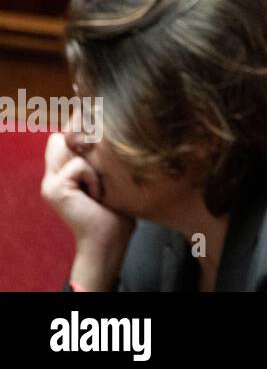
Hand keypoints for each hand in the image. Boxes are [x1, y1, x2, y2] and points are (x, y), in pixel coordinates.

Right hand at [41, 133, 134, 289]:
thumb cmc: (115, 210)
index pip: (61, 137)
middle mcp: (51, 176)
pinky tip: (96, 195)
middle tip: (98, 166)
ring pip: (68, 147)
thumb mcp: (107, 176)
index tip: (94, 131)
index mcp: (61, 173)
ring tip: (98, 186)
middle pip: (60, 138)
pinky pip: (78, 166)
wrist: (108, 240)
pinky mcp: (54, 189)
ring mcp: (50, 182)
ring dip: (92, 163)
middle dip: (81, 142)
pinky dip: (93, 177)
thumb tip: (102, 129)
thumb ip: (97, 157)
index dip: (77, 129)